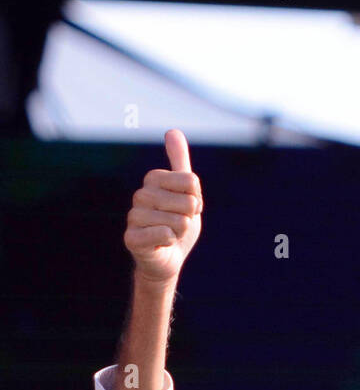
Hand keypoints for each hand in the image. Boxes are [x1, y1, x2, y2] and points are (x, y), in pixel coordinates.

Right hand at [123, 129, 202, 284]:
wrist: (168, 259)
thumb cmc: (177, 225)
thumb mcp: (186, 192)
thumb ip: (180, 163)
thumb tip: (172, 131)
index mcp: (153, 179)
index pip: (192, 182)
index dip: (197, 200)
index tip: (188, 209)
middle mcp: (141, 195)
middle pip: (188, 202)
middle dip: (190, 218)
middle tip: (179, 224)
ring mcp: (134, 216)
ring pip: (178, 220)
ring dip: (181, 232)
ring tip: (171, 235)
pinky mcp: (131, 238)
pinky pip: (164, 234)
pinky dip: (171, 241)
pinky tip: (163, 243)